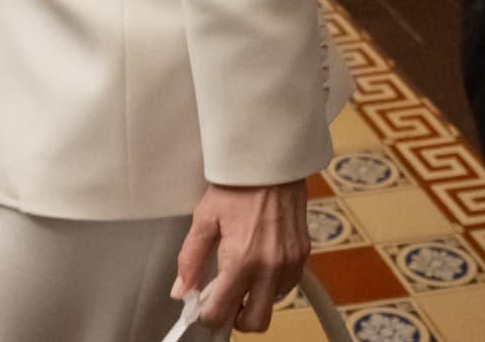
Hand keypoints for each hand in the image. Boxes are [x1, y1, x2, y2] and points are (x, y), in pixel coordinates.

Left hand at [172, 181, 309, 333]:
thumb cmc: (237, 186)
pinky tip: (259, 264)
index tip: (201, 309)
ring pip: (273, 305)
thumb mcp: (204, 219)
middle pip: (256, 323)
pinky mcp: (302, 256)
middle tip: (224, 304)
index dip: (207, 316)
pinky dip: (272, 284)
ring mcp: (290, 263)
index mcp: (241, 259)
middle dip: (237, 320)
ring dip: (256, 300)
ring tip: (241, 277)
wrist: (270, 162)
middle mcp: (269, 267)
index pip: (222, 312)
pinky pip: (287, 286)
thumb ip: (190, 259)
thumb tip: (181, 290)